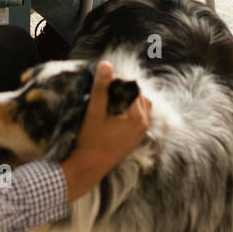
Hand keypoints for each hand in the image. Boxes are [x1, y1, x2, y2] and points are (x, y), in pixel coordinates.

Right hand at [60, 61, 150, 202]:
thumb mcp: (94, 111)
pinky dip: (131, 112)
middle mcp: (143, 124)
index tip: (103, 86)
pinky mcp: (136, 139)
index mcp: (136, 115)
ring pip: (142, 106)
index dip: (118, 82)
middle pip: (138, 95)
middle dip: (124, 90)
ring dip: (129, 100)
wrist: (90, 167)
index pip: (132, 87)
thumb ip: (101, 87)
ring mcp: (141, 133)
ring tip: (111, 102)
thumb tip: (106, 64)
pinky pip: (140, 118)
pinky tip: (115, 114)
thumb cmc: (91, 139)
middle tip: (106, 93)